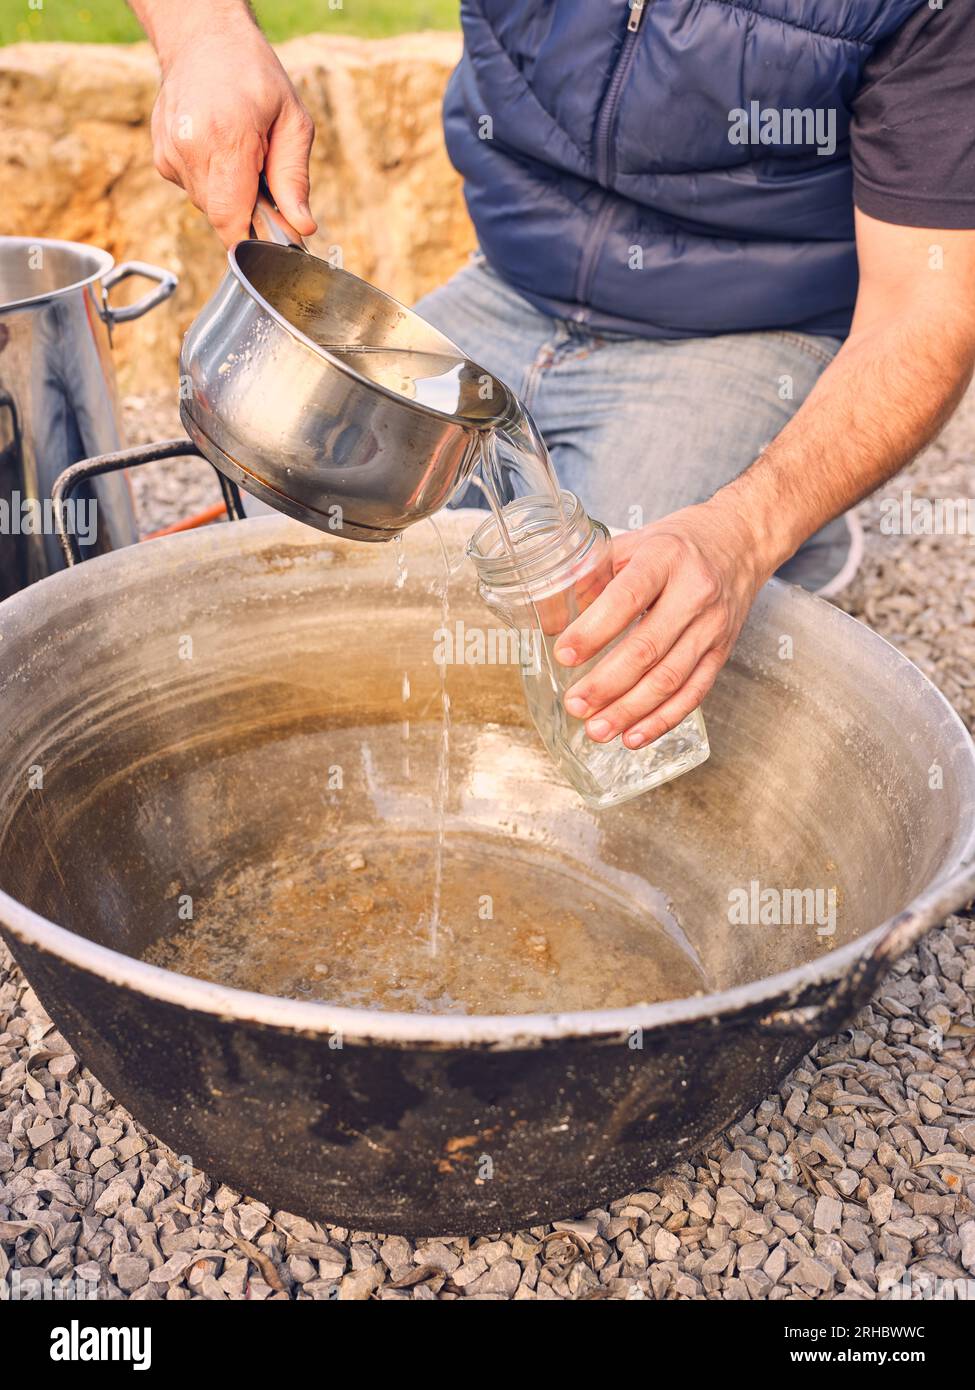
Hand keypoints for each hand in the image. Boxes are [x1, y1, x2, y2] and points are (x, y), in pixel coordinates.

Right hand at [148, 13, 316, 247]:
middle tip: (264, 179)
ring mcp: (170, 154)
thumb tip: (301, 227)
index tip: (272, 243)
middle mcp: (190, 149)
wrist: (202, 38)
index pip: (232, 220)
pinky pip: (194, 190)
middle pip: (222, 217)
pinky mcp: (162, 157)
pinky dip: (212, 181)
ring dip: (230, 195)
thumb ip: (294, 179)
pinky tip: (219, 149)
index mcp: (226, 139)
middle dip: (248, 213)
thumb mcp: (293, 121)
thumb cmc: (253, 74)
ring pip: (207, 206)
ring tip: (241, 157)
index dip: (253, 243)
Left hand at [553, 499, 771, 748]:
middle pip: (648, 648)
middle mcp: (694, 594)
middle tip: (575, 704)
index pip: (627, 598)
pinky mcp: (722, 653)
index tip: (564, 654)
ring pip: (670, 678)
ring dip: (630, 710)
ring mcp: (712, 627)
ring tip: (597, 729)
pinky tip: (634, 736)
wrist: (741, 541)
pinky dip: (662, 720)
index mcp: (665, 558)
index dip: (594, 630)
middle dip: (607, 683)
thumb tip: (550, 619)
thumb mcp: (633, 543)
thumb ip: (590, 577)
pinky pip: (693, 694)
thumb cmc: (678, 544)